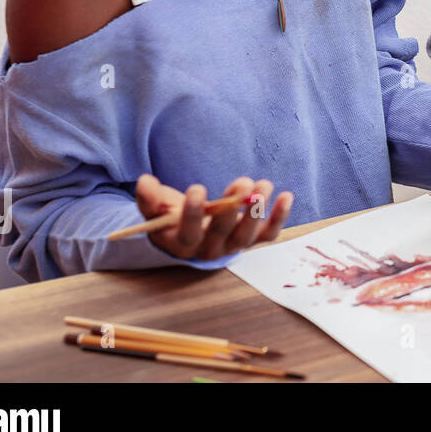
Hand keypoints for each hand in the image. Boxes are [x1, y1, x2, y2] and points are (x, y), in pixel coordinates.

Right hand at [135, 174, 292, 261]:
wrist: (192, 231)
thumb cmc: (171, 218)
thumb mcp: (155, 209)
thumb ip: (149, 197)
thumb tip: (144, 181)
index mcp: (182, 243)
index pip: (187, 233)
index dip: (192, 213)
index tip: (197, 189)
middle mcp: (209, 250)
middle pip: (222, 234)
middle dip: (233, 208)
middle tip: (242, 183)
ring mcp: (233, 246)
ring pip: (247, 236)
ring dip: (257, 211)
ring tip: (264, 185)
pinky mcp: (252, 239)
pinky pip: (268, 234)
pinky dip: (279, 217)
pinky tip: (286, 196)